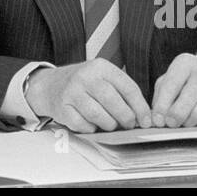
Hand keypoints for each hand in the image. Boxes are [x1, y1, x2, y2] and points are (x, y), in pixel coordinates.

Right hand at [24, 60, 152, 131]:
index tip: (146, 121)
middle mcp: (86, 76)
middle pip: (114, 103)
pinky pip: (84, 126)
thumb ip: (122, 91)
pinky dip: (91, 128)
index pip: (128, 88)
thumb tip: (144, 116)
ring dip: (109, 125)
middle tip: (129, 125)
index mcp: (101, 67)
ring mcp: (72, 92)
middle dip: (126, 118)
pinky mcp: (62, 108)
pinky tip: (90, 122)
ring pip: (100, 116)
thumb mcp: (103, 78)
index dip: (140, 107)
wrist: (50, 85)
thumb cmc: (83, 84)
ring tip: (110, 124)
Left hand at [150, 53, 196, 127]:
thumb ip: (160, 98)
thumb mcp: (168, 82)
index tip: (158, 120)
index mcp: (185, 63)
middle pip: (189, 97)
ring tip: (185, 124)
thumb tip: (158, 119)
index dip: (162, 105)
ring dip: (191, 121)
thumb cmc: (184, 83)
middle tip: (171, 124)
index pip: (171, 85)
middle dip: (177, 114)